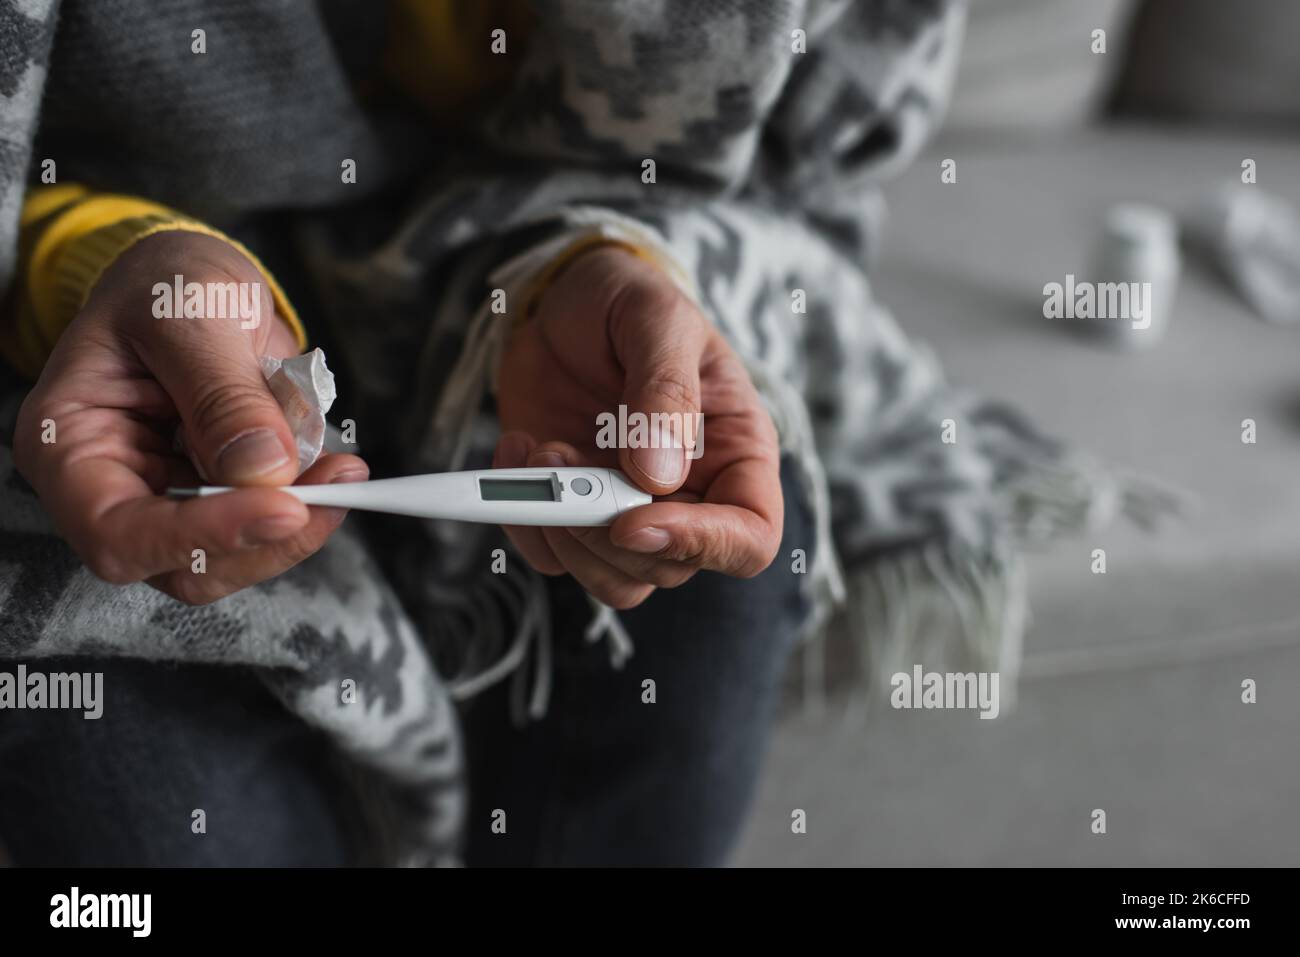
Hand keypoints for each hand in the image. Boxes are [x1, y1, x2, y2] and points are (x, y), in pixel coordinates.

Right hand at [13, 230, 367, 603]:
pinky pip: (269, 526)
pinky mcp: (223, 499)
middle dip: (266, 537)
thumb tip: (262, 469)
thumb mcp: (189, 314)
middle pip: (185, 564)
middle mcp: (112, 489)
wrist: (194, 278)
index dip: (200, 535)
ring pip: (237, 557)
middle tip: (336, 484)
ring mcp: (171, 501)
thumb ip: (222, 392)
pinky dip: (312, 504)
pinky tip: (337, 465)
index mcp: (67, 445)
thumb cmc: (166, 283)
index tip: (284, 507)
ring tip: (343, 466)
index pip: (117, 533)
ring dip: (301, 521)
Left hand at [495, 244, 781, 608]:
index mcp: (736, 453)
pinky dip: (523, 519)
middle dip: (603, 528)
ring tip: (539, 451)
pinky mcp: (575, 513)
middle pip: (668, 566)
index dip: (702, 545)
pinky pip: (553, 557)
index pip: (750, 537)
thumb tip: (657, 477)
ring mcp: (631, 510)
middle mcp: (692, 496)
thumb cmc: (627, 300)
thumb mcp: (657, 318)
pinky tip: (516, 448)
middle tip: (559, 457)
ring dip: (562, 532)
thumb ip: (665, 390)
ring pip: (614, 579)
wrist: (562, 301)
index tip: (632, 519)